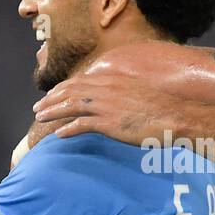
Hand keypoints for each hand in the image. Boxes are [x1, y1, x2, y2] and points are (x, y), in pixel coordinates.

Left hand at [32, 73, 182, 145]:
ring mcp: (107, 105)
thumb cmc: (164, 108)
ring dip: (53, 111)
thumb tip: (116, 101)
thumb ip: (124, 94)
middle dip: (51, 98)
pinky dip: (68, 129)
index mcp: (114, 80)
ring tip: (41, 118)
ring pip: (71, 105)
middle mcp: (107, 88)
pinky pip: (81, 124)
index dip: (63, 88)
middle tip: (38, 107)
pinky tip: (58, 134)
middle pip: (70, 90)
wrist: (177, 117)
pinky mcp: (109, 123)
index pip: (81, 81)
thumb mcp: (140, 93)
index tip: (52, 94)